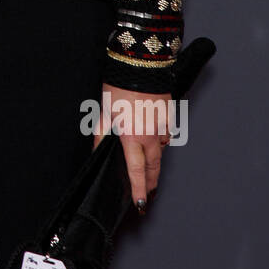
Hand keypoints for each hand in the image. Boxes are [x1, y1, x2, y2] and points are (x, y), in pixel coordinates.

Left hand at [93, 84, 171, 210]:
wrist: (140, 65)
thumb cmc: (118, 87)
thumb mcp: (103, 113)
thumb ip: (102, 135)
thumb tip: (99, 152)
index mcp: (132, 135)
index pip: (137, 170)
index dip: (139, 189)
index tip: (140, 203)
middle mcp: (150, 135)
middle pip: (154, 167)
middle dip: (150, 182)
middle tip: (145, 193)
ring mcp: (162, 126)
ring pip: (160, 151)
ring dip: (154, 162)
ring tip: (147, 170)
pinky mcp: (169, 117)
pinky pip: (164, 136)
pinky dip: (158, 142)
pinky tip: (150, 141)